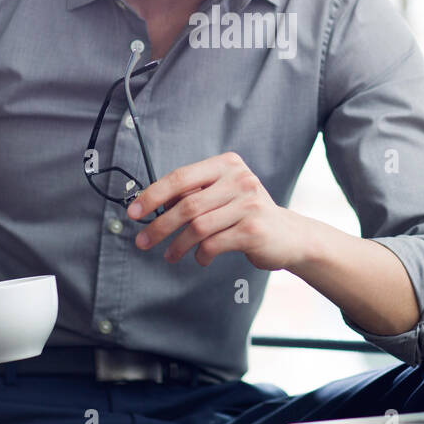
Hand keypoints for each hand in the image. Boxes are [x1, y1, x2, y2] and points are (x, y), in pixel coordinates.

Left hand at [127, 152, 305, 269]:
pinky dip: (200, 255)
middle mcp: (240, 179)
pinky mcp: (253, 230)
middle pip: (187, 204)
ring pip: (197, 227)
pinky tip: (200, 258)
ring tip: (170, 255)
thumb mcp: (224, 195)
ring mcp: (249, 204)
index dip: (153, 195)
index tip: (133, 211)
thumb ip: (195, 195)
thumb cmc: (247, 214)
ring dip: (177, 245)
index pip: (181, 177)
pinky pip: (213, 244)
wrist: (290, 236)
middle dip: (159, 226)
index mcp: (227, 165)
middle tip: (143, 241)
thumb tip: (152, 205)